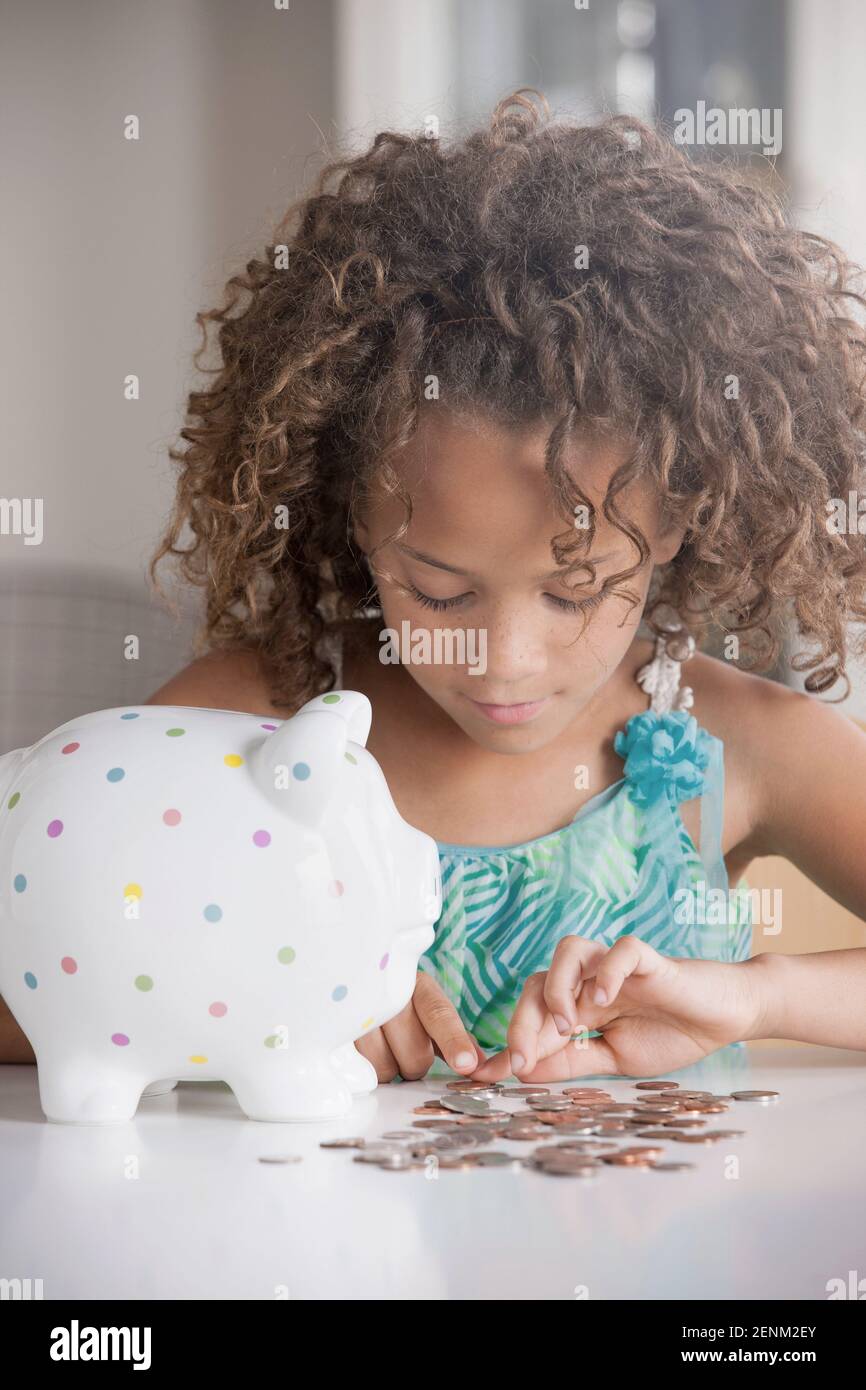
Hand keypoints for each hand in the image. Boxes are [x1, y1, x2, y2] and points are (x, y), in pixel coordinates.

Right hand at [355, 971, 483, 1081]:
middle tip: (405, 1047)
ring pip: (385, 1068)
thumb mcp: (425, 1006)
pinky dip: (364, 1068)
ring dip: (388, 1068)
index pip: (439, 1014)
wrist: (349, 973)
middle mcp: (387, 993)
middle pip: (415, 1055)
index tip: (467, 1063)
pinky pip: (358, 1069)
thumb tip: (479, 1064)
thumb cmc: (395, 999)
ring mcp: (357, 1012)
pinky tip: (362, 1049)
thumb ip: (453, 1036)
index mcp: (417, 985)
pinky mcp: (334, 1030)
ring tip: (382, 1046)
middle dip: (415, 1063)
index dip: (453, 1041)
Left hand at [470, 935, 762, 1082]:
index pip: (530, 1015)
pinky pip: (621, 949)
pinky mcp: (650, 960)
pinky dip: (608, 970)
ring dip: (557, 987)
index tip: (483, 1077)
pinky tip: (604, 1000)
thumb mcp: (614, 1059)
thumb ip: (571, 1061)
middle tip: (522, 1059)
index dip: (507, 1044)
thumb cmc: (670, 1034)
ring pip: (568, 949)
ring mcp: (617, 968)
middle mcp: (589, 981)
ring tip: (569, 1025)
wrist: (723, 1018)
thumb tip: (523, 1072)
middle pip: (537, 983)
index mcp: (578, 1005)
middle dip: (522, 1022)